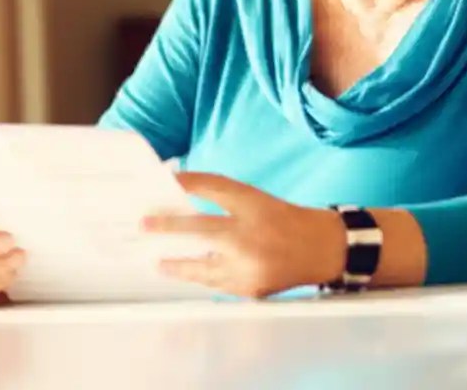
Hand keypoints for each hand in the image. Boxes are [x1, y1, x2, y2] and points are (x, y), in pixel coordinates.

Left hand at [143, 173, 345, 298]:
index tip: (165, 179)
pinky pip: (216, 283)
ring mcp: (250, 266)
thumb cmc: (286, 220)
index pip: (216, 187)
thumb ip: (223, 200)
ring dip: (177, 264)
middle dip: (168, 227)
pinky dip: (201, 277)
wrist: (322, 250)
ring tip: (159, 262)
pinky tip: (187, 274)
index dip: (188, 182)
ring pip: (202, 266)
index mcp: (256, 206)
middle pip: (201, 228)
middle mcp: (251, 235)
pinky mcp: (250, 288)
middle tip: (144, 225)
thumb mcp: (257, 200)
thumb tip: (180, 200)